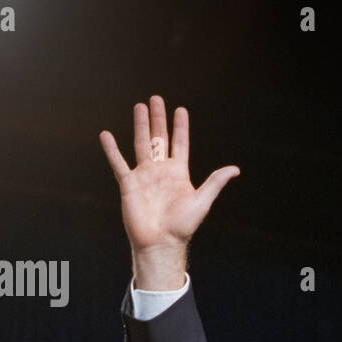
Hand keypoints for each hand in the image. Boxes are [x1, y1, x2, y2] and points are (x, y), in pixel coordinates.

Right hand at [99, 95, 239, 289]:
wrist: (160, 242)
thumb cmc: (182, 226)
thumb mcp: (202, 201)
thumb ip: (215, 182)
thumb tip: (235, 169)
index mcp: (179, 173)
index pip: (180, 144)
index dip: (181, 127)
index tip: (181, 110)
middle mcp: (161, 171)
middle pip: (159, 138)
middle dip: (158, 119)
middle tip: (156, 99)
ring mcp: (144, 176)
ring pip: (141, 144)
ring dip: (139, 125)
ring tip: (139, 106)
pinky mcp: (129, 184)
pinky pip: (118, 163)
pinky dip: (112, 149)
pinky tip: (106, 135)